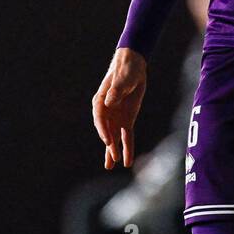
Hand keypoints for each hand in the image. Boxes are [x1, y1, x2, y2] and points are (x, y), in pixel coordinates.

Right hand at [92, 48, 147, 168]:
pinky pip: (127, 136)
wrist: (133, 66)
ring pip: (115, 138)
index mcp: (101, 101)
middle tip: (112, 159)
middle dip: (109, 145)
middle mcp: (106, 112)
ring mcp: (116, 117)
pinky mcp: (127, 120)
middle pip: (106, 131)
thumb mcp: (123, 78)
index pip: (100, 119)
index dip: (103, 131)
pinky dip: (127, 147)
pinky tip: (127, 161)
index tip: (108, 141)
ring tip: (111, 166)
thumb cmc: (125, 70)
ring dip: (114, 151)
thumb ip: (117, 90)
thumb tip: (109, 101)